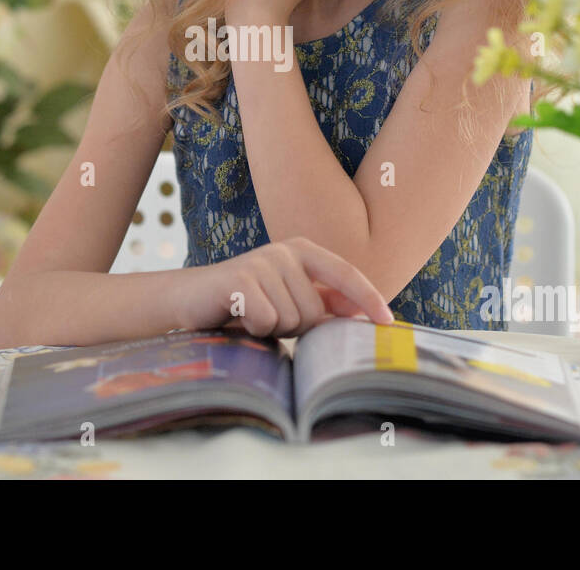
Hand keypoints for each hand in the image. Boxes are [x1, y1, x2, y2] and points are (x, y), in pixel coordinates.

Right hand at [175, 236, 394, 337]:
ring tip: (252, 316)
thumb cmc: (247, 303)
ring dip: (273, 329)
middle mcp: (284, 251)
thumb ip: (323, 301)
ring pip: (293, 319)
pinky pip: (268, 321)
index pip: (346, 274)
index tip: (388, 322)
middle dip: (296, 327)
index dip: (369, 298)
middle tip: (268, 318)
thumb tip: (362, 310)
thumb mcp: (289, 299)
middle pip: (316, 311)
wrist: (190, 299)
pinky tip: (238, 317)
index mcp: (302, 250)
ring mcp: (262, 262)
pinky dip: (255, 329)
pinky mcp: (240, 279)